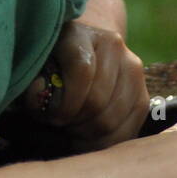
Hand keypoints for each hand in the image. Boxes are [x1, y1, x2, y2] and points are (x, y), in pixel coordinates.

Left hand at [21, 21, 149, 152]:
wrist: (84, 50)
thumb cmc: (52, 65)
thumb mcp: (37, 66)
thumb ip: (33, 84)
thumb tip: (40, 98)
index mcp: (81, 34)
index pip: (81, 71)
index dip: (64, 103)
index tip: (50, 116)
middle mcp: (113, 46)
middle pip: (97, 101)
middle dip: (73, 124)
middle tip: (59, 127)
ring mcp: (133, 69)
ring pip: (111, 120)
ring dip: (87, 136)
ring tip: (72, 132)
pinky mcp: (143, 95)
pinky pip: (127, 131)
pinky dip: (105, 144)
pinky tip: (88, 139)